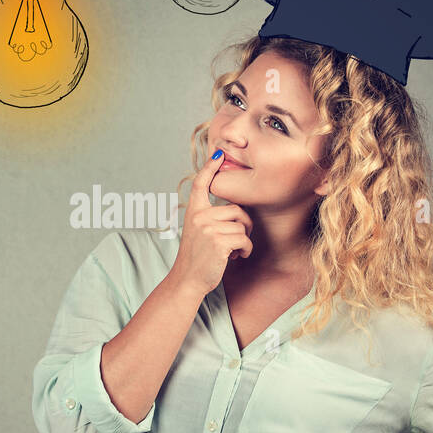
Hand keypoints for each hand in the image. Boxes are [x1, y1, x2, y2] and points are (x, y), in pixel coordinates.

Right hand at [166, 150, 253, 297]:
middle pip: (237, 210)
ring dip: (244, 241)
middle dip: (243, 226)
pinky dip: (245, 251)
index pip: (201, 183)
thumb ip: (210, 218)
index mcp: (194, 212)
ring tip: (231, 251)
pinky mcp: (219, 241)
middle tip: (235, 241)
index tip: (218, 152)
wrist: (187, 280)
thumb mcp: (198, 233)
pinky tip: (234, 258)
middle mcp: (199, 216)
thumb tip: (234, 211)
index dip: (210, 167)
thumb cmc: (197, 258)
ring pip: (243, 226)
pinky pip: (245, 239)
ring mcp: (208, 228)